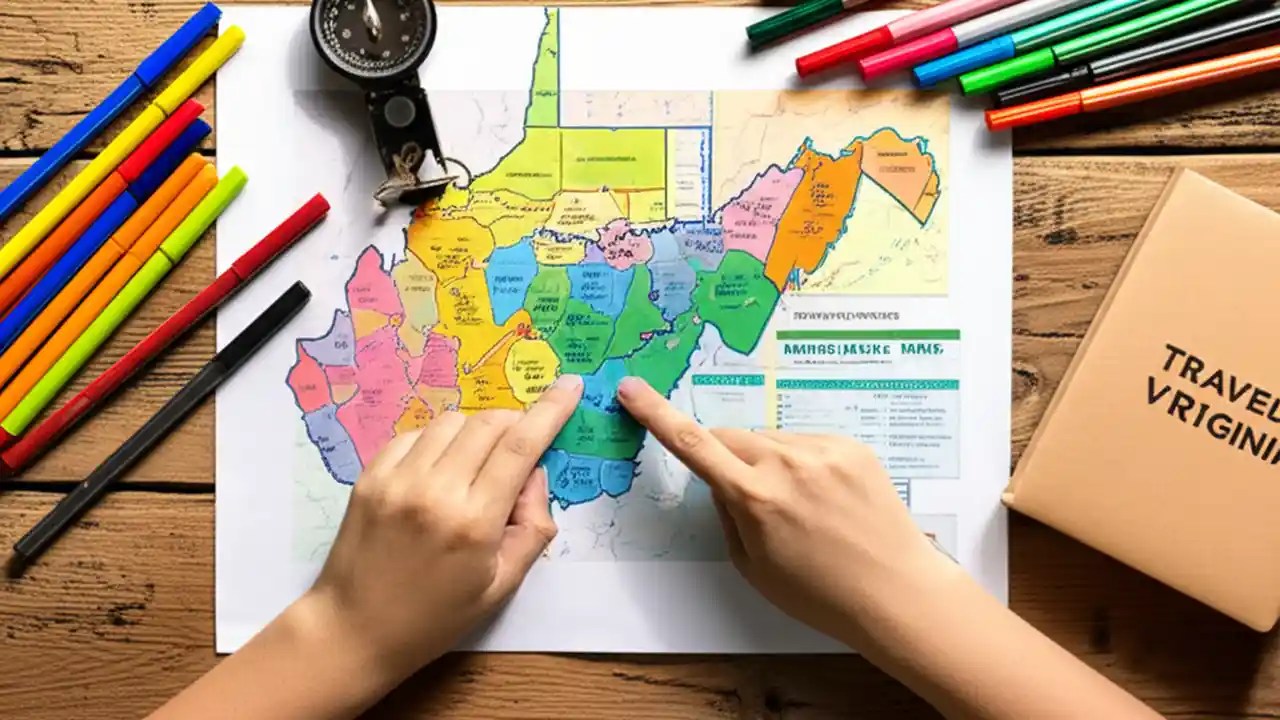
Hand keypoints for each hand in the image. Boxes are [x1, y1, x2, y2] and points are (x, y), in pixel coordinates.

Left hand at [294, 374, 582, 686]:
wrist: (355, 630)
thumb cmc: (436, 616)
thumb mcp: (502, 584)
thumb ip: (532, 526)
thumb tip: (534, 474)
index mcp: (474, 522)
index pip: (521, 447)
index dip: (550, 410)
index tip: (569, 386)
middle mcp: (435, 491)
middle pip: (488, 424)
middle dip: (515, 422)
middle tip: (521, 444)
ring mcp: (397, 480)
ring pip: (451, 421)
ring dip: (475, 431)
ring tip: (475, 466)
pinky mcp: (370, 476)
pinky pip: (414, 434)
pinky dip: (437, 441)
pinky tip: (438, 471)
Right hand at [616, 376, 951, 646]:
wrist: (895, 590)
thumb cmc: (818, 593)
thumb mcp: (752, 566)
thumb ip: (727, 514)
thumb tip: (719, 480)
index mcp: (754, 497)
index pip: (691, 444)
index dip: (656, 413)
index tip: (632, 389)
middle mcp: (786, 464)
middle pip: (731, 437)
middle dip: (724, 456)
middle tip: (743, 493)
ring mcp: (822, 451)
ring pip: (771, 441)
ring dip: (768, 462)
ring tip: (800, 508)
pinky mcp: (851, 447)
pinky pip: (807, 443)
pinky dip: (803, 463)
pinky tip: (825, 499)